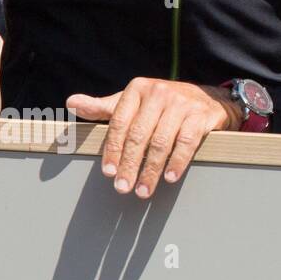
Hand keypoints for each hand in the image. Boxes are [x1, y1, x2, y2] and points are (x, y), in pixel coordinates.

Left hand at [68, 78, 243, 198]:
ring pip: (161, 142)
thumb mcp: (133, 102)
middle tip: (122, 187)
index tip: (108, 172)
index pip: (119, 122)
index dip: (112, 150)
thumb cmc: (163, 105)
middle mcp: (159, 92)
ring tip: (143, 191)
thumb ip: (103, 107)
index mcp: (138, 88)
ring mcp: (182, 103)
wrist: (208, 99)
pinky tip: (169, 177)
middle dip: (129, 165)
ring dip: (151, 170)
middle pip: (139, 135)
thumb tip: (72, 103)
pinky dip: (177, 162)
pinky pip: (186, 142)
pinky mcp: (200, 115)